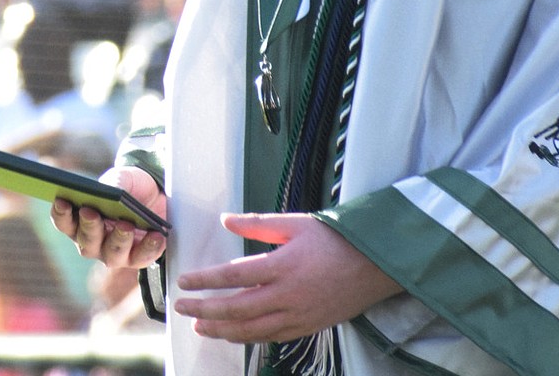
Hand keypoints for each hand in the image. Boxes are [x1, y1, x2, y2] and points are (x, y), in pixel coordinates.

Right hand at [50, 166, 167, 270]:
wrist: (156, 195)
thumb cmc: (130, 188)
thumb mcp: (123, 178)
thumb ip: (114, 183)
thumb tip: (110, 191)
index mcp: (80, 221)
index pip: (64, 223)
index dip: (60, 214)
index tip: (62, 200)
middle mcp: (93, 242)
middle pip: (86, 242)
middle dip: (89, 228)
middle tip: (90, 212)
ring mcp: (115, 253)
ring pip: (112, 255)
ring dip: (118, 240)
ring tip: (126, 225)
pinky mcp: (138, 258)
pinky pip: (142, 258)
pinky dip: (148, 247)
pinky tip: (156, 235)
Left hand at [173, 213, 399, 343]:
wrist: (376, 265)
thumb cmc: (336, 240)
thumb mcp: (296, 223)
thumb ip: (257, 225)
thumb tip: (224, 220)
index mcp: (283, 265)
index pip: (233, 276)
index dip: (205, 281)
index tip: (184, 282)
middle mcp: (288, 295)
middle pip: (237, 307)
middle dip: (205, 309)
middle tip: (182, 307)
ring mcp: (298, 315)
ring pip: (252, 329)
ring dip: (222, 329)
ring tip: (200, 326)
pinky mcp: (308, 327)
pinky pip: (271, 337)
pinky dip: (248, 338)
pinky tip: (233, 334)